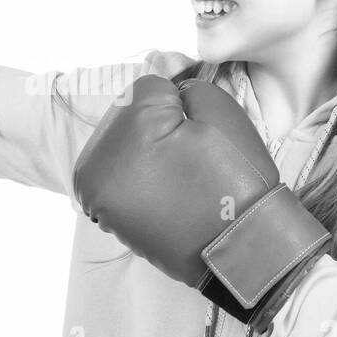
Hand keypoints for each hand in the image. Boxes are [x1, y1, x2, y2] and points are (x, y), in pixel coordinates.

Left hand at [73, 74, 332, 336]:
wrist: (241, 252)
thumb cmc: (237, 181)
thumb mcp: (220, 113)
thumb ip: (185, 85)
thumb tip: (167, 84)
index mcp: (126, 129)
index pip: (149, 87)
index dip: (183, 105)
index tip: (200, 136)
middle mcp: (98, 160)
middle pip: (127, 114)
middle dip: (157, 126)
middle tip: (191, 161)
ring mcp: (95, 191)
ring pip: (121, 143)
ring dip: (144, 150)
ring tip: (179, 178)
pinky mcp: (103, 213)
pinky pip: (118, 173)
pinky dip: (138, 175)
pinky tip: (166, 192)